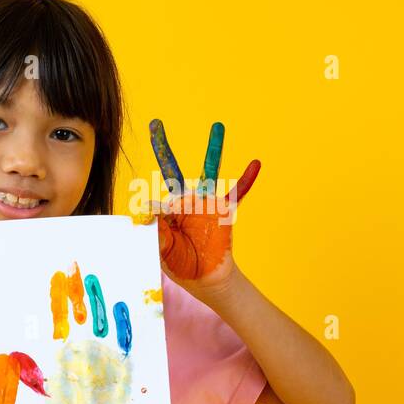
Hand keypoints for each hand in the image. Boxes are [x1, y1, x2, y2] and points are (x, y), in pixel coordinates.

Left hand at [137, 119, 259, 303]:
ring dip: (213, 148)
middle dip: (163, 146)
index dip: (151, 218)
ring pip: (209, 171)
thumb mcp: (162, 251)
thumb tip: (148, 210)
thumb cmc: (181, 265)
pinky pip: (237, 192)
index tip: (153, 230)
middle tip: (156, 124)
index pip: (154, 201)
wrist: (205, 279)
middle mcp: (184, 201)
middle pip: (172, 168)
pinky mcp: (223, 210)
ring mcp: (205, 203)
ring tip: (218, 126)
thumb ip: (156, 232)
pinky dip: (246, 180)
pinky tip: (255, 165)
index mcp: (165, 211)